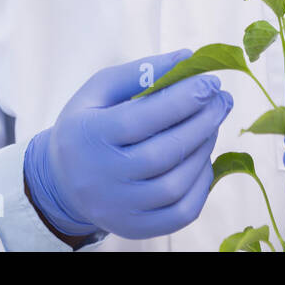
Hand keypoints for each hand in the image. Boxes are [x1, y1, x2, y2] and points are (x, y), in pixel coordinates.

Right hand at [24, 49, 233, 240]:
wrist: (62, 179)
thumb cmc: (88, 123)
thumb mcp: (101, 90)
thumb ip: (141, 72)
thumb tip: (187, 56)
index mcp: (89, 136)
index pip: (142, 118)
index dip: (182, 99)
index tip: (211, 81)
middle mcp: (101, 177)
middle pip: (163, 153)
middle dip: (201, 123)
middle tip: (221, 100)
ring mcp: (118, 208)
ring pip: (175, 185)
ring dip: (203, 151)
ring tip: (212, 125)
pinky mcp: (134, 228)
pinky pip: (181, 213)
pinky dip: (201, 185)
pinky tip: (203, 159)